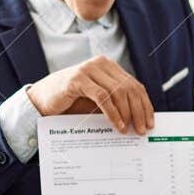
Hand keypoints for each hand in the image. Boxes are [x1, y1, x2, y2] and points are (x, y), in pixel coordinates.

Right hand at [28, 56, 153, 133]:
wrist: (43, 100)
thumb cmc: (73, 102)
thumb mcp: (100, 102)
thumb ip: (117, 104)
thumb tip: (140, 120)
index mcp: (109, 67)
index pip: (135, 85)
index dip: (145, 105)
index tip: (150, 123)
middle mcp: (101, 64)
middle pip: (129, 88)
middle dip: (139, 111)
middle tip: (142, 130)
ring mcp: (89, 69)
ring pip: (118, 92)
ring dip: (127, 113)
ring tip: (129, 130)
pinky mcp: (78, 79)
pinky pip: (103, 97)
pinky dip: (113, 113)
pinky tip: (117, 125)